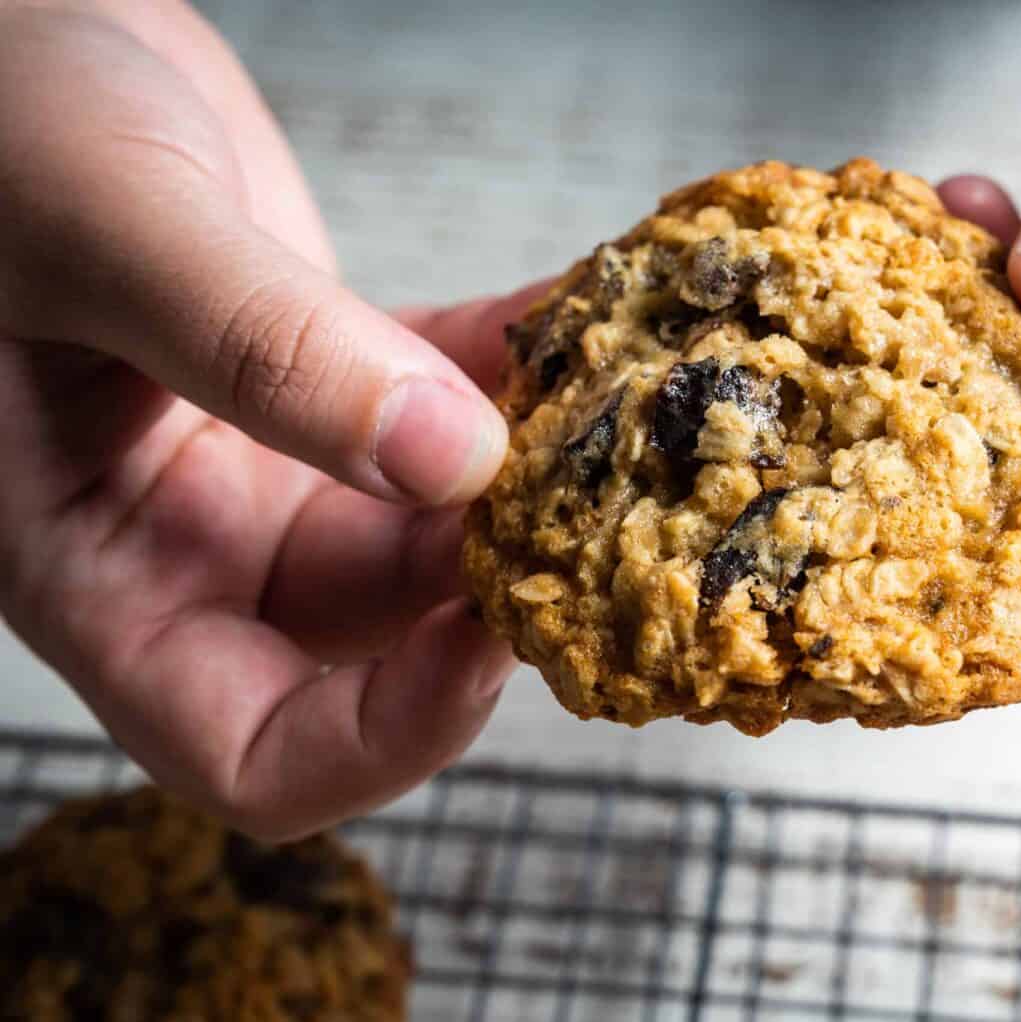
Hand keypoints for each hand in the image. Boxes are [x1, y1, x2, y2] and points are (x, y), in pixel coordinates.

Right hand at [0, 2, 533, 838]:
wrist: (7, 28)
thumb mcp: (102, 232)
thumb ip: (264, 351)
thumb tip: (452, 460)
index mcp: (105, 569)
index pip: (253, 749)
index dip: (385, 734)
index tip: (490, 640)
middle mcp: (199, 539)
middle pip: (386, 638)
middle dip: (495, 583)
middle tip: (591, 500)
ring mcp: (278, 462)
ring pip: (443, 524)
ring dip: (536, 471)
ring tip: (615, 395)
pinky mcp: (337, 377)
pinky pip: (456, 401)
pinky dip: (523, 368)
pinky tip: (586, 312)